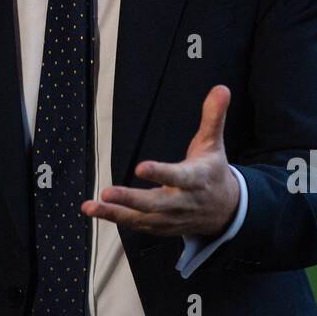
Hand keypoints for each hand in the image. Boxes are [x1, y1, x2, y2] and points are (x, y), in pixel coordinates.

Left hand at [82, 84, 239, 237]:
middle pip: (155, 203)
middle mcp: (182, 201)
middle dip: (130, 199)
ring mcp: (171, 217)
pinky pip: (138, 226)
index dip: (160, 173)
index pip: (177, 176)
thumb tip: (221, 88)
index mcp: (196, 179)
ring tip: (91, 207)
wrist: (225, 210)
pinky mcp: (162, 227)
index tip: (141, 167)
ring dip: (115, 213)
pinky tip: (99, 211)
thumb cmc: (213, 171)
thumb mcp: (214, 143)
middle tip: (107, 192)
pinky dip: (118, 220)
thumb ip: (213, 116)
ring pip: (142, 218)